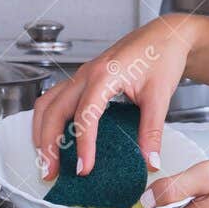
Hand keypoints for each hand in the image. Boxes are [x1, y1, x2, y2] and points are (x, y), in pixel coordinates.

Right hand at [31, 15, 199, 179]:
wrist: (166, 35)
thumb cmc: (163, 56)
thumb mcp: (160, 95)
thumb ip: (152, 130)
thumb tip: (150, 160)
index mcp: (105, 75)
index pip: (85, 115)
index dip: (82, 144)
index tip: (84, 168)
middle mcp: (87, 73)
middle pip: (54, 110)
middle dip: (48, 143)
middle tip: (52, 172)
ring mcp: (82, 75)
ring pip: (47, 103)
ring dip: (42, 131)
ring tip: (47, 159)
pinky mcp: (84, 78)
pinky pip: (55, 99)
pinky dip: (49, 120)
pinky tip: (55, 138)